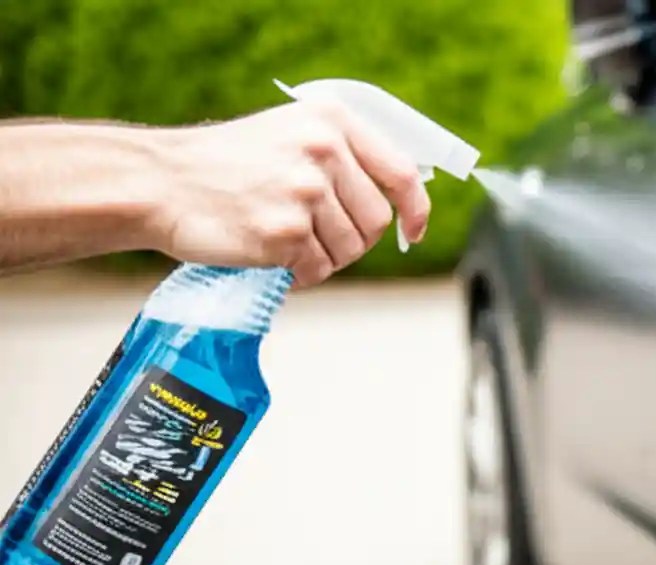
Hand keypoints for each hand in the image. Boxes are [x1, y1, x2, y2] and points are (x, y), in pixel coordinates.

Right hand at [152, 100, 429, 286]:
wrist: (162, 182)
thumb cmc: (226, 163)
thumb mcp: (291, 132)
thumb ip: (343, 155)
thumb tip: (396, 195)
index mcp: (332, 121)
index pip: (401, 173)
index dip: (415, 210)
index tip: (413, 231)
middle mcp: (323, 151)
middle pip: (375, 221)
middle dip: (353, 240)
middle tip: (314, 237)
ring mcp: (305, 192)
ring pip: (349, 250)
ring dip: (322, 258)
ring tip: (283, 240)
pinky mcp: (285, 232)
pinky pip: (317, 270)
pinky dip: (300, 275)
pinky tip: (271, 257)